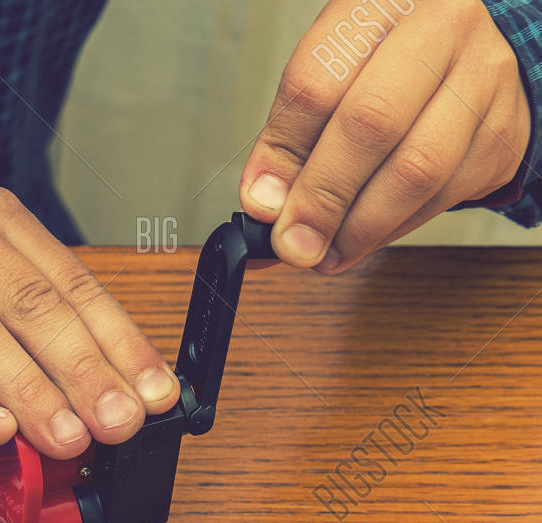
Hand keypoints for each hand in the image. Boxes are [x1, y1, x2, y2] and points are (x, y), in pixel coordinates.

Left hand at [240, 0, 529, 273]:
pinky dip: (394, 229)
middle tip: (293, 243)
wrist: (472, 52)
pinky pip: (444, 195)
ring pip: (417, 170)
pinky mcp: (504, 129)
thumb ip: (292, 135)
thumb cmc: (389, 61)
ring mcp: (483, 78)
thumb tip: (266, 203)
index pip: (319, 81)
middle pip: (372, 122)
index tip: (263, 204)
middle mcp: (442, 29)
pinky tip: (364, 237)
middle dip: (323, 198)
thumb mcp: (332, 74)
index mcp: (380, 6)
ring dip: (359, 227)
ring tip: (324, 252)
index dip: (284, 151)